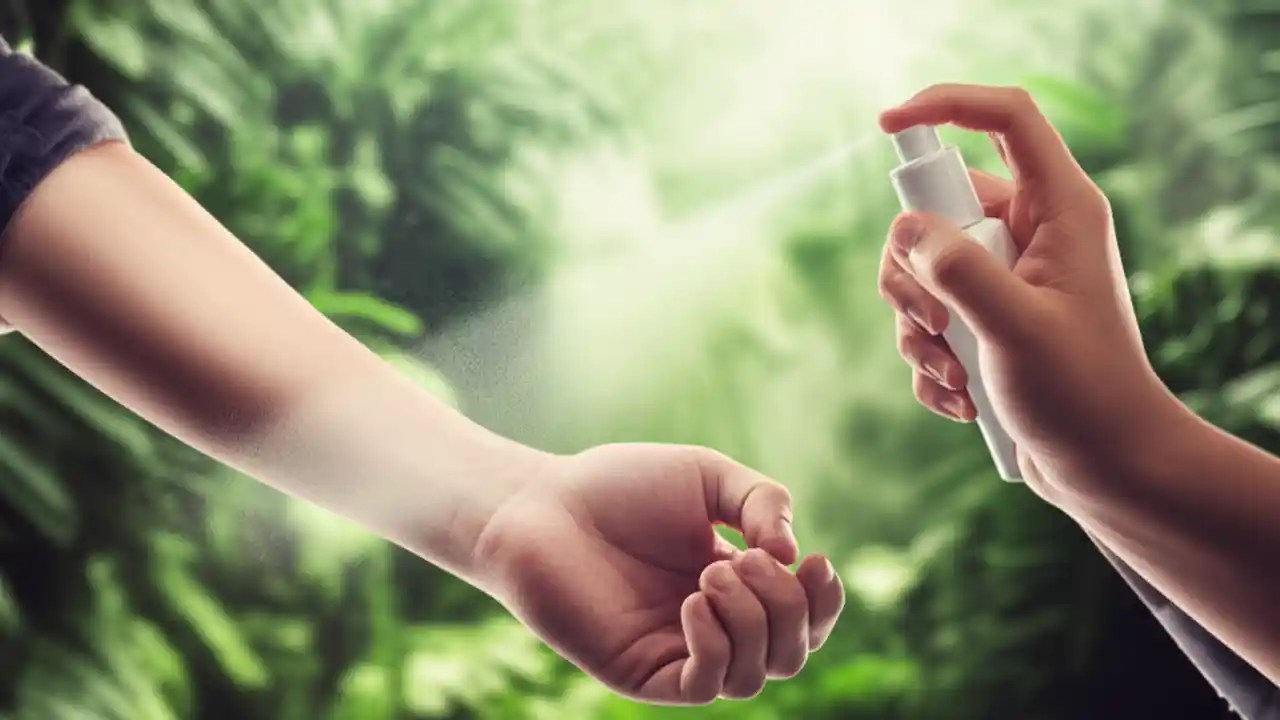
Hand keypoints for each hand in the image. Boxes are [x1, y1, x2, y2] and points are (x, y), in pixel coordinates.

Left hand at [471, 443, 843, 704]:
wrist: (541, 503)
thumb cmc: (618, 486)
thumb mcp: (708, 476)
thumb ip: (762, 501)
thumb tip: (793, 556)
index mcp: (734, 585)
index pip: (803, 619)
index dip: (825, 601)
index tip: (816, 560)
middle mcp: (712, 626)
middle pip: (791, 653)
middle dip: (786, 606)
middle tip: (741, 557)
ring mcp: (677, 652)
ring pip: (756, 676)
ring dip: (752, 622)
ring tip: (711, 574)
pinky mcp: (642, 673)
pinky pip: (705, 688)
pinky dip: (716, 647)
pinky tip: (692, 602)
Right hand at [875, 84, 1183, 505]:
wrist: (1107, 468)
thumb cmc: (1082, 396)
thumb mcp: (1015, 328)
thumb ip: (957, 271)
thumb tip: (904, 231)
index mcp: (1060, 211)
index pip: (1006, 119)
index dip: (946, 104)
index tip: (886, 123)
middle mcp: (1032, 235)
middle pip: (938, 209)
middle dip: (912, 270)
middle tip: (933, 320)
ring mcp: (1007, 280)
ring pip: (921, 270)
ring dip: (917, 327)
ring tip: (952, 372)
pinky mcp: (987, 323)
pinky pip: (928, 321)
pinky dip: (929, 361)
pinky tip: (960, 399)